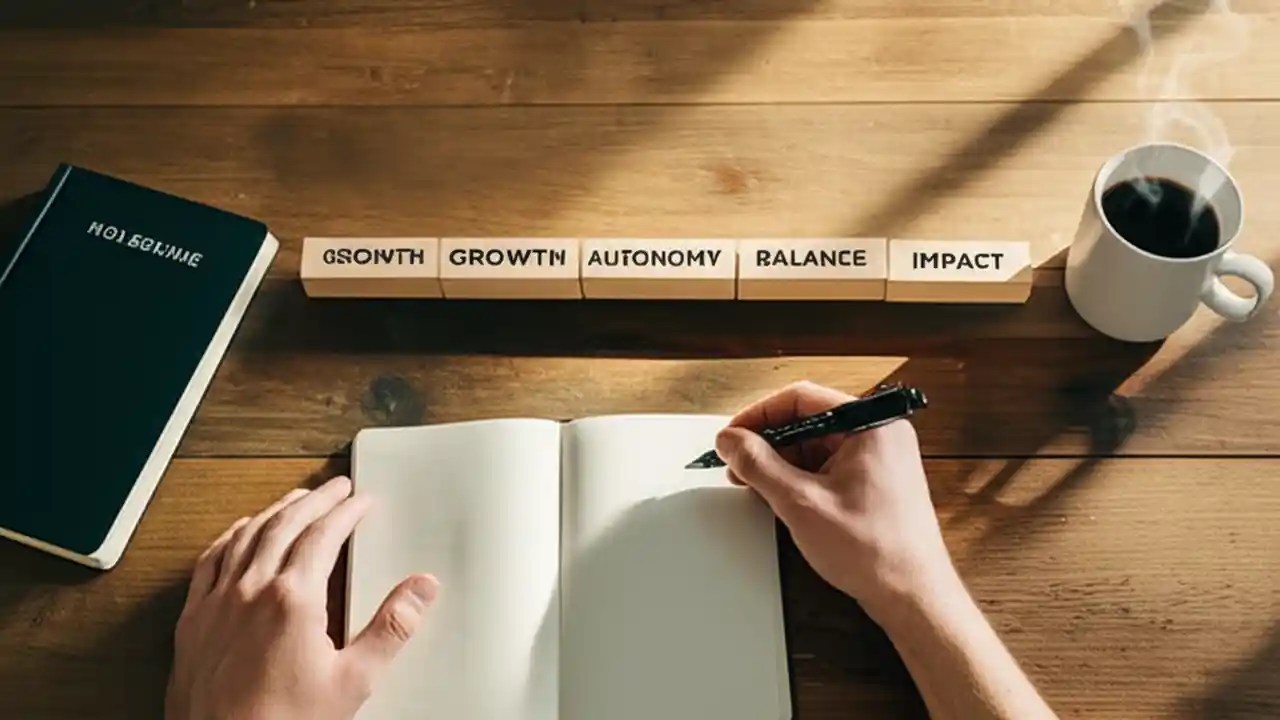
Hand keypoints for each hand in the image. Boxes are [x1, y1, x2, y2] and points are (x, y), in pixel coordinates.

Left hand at [166, 476, 437, 719]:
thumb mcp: (354, 681)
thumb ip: (391, 629)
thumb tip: (421, 589)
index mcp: (293, 599)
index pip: (325, 534)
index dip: (347, 512)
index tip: (361, 502)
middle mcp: (251, 590)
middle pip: (286, 523)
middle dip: (315, 499)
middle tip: (335, 488)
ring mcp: (217, 603)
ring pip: (247, 535)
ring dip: (275, 510)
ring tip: (295, 499)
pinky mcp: (193, 621)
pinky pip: (209, 561)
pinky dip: (230, 536)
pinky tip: (238, 532)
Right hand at [716, 382, 954, 622]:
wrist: (912, 596)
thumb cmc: (875, 552)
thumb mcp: (801, 504)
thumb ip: (759, 465)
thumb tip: (731, 440)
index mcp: (871, 425)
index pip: (801, 398)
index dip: (758, 415)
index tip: (733, 435)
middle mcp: (880, 434)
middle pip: (809, 420)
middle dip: (768, 442)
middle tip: (738, 464)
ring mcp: (881, 458)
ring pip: (817, 444)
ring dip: (783, 462)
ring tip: (757, 486)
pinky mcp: (877, 480)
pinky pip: (831, 464)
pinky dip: (802, 477)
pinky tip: (783, 497)